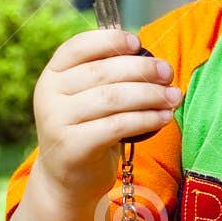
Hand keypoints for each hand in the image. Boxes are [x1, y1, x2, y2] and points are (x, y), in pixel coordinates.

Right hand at [32, 25, 181, 202]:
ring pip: (112, 98)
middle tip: (168, 73)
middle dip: (141, 69)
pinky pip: (117, 126)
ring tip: (173, 97)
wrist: (67, 179)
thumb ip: (106, 76)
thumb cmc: (87, 130)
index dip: (109, 41)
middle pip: (101, 72)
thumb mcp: (86, 98)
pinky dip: (146, 119)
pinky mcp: (73, 147)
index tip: (138, 43)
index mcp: (52, 74)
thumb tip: (149, 57)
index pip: (78, 46)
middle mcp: (48, 94)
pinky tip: (164, 117)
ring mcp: (56, 121)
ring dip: (150, 95)